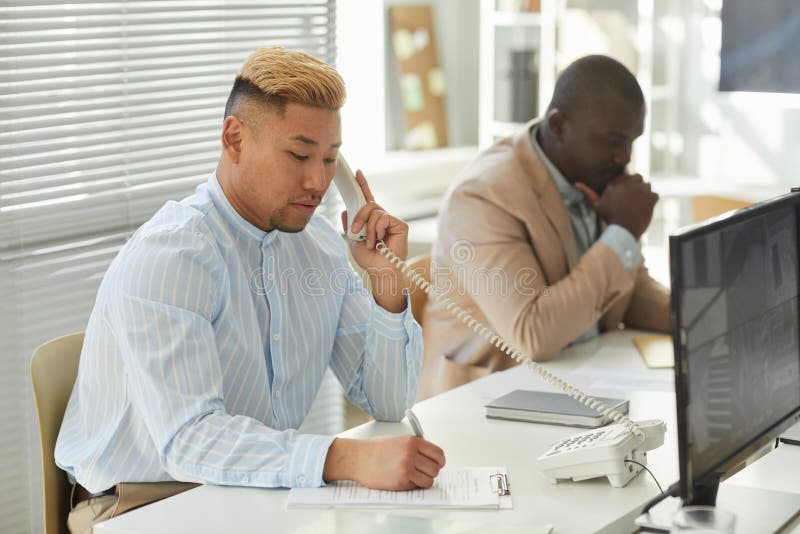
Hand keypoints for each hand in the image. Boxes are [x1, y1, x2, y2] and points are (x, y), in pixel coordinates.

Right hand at [323, 436, 445, 489]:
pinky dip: (413, 486)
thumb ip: (415, 448)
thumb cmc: (375, 450)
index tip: (437, 464)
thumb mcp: (399, 441)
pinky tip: (404, 480)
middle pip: (435, 469)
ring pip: (429, 480)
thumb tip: (430, 458)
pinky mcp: (400, 482)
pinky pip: (417, 487)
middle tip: (423, 472)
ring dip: (423, 481)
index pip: (438, 454)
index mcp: (412, 442)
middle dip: (431, 472)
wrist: (358, 458)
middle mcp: (411, 454)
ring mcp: (406, 468)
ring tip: (414, 478)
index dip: (439, 461)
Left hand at [341, 169, 408, 270]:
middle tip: (355, 231)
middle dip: (359, 216)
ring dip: (367, 228)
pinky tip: (379, 240)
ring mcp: (392, 221)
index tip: (358, 172)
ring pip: (374, 211)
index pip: (367, 199)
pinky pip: (384, 218)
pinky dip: (377, 229)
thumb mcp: (353, 240)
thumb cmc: (369, 259)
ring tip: (370, 242)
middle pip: (368, 204)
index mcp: (371, 221)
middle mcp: (382, 218)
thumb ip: (349, 225)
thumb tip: (345, 210)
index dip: (363, 185)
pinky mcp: (400, 225)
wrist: (379, 270)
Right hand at [576, 173, 657, 239]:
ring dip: (645, 195)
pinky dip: (652, 203)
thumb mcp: (597, 205)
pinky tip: (644, 211)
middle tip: (634, 201)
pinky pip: (655, 196)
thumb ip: (588, 192)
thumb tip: (576, 183)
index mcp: (615, 184)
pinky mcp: (650, 198)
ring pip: (648, 186)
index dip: (628, 186)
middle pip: (638, 178)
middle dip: (637, 187)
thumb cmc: (609, 218)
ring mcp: (639, 190)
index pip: (626, 176)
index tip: (626, 197)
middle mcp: (627, 184)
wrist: (623, 232)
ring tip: (639, 206)